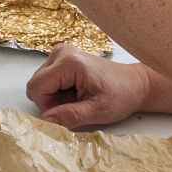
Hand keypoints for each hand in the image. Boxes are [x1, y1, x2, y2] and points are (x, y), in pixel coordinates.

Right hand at [27, 45, 149, 128]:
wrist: (134, 84)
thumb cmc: (121, 95)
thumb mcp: (97, 111)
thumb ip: (70, 116)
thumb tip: (46, 119)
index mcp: (69, 63)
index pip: (37, 87)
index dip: (47, 105)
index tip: (67, 109)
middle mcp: (62, 52)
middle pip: (36, 83)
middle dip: (50, 100)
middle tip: (74, 104)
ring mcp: (61, 52)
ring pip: (40, 81)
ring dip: (54, 95)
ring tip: (77, 97)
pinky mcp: (63, 56)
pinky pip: (47, 77)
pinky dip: (58, 89)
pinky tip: (75, 91)